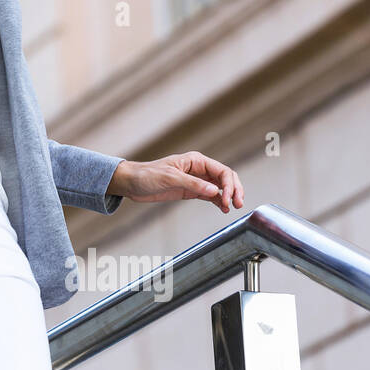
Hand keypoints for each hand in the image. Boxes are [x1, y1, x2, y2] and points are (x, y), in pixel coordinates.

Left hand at [108, 151, 244, 212]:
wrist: (131, 183)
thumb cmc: (147, 175)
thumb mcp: (170, 178)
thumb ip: (193, 185)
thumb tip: (215, 191)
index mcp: (196, 161)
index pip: (222, 171)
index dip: (230, 185)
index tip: (230, 199)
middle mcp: (198, 169)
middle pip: (225, 178)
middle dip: (234, 190)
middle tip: (238, 204)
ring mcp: (196, 180)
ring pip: (220, 187)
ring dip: (228, 196)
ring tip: (232, 208)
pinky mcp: (190, 191)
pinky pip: (210, 195)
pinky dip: (218, 201)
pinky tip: (223, 209)